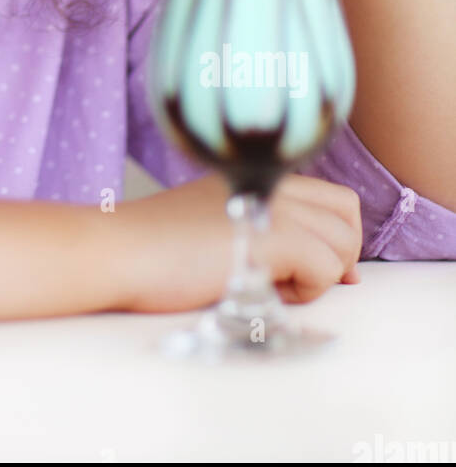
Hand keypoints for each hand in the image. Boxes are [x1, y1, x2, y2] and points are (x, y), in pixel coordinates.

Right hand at [112, 170, 362, 312]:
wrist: (118, 250)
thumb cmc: (155, 247)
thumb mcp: (214, 219)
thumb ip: (260, 225)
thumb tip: (322, 262)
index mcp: (256, 175)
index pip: (333, 198)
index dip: (338, 236)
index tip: (321, 269)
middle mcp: (270, 182)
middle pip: (348, 215)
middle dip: (339, 255)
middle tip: (305, 281)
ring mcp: (273, 206)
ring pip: (342, 243)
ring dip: (318, 276)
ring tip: (272, 285)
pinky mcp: (270, 236)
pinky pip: (326, 268)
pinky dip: (306, 291)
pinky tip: (266, 291)